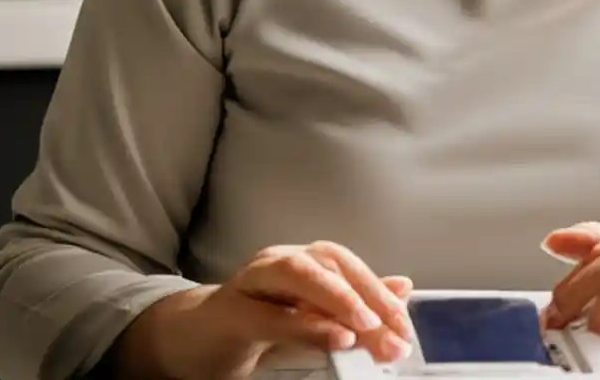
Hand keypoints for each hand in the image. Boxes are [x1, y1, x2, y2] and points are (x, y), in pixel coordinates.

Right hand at [113, 241, 414, 378]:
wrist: (194, 340)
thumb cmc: (257, 325)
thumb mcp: (313, 318)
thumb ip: (354, 306)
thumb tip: (402, 288)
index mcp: (303, 261)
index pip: (349, 266)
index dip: (380, 292)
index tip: (405, 327)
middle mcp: (278, 261)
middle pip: (329, 263)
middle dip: (367, 296)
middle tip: (395, 330)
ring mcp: (252, 282)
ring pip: (298, 275)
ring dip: (338, 298)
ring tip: (366, 325)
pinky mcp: (230, 312)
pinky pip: (270, 313)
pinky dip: (306, 325)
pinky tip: (335, 337)